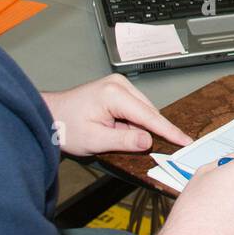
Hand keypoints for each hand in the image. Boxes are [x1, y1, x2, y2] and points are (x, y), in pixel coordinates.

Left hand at [43, 74, 191, 156]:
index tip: (185, 140)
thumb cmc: (65, 126)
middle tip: (143, 150)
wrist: (48, 116)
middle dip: (148, 132)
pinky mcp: (116, 90)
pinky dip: (132, 123)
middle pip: (148, 112)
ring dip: (138, 128)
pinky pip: (135, 109)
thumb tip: (148, 141)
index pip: (149, 116)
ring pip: (143, 111)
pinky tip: (118, 131)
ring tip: (114, 138)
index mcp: (114, 94)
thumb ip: (124, 140)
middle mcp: (119, 84)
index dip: (168, 131)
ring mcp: (118, 85)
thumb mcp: (95, 140)